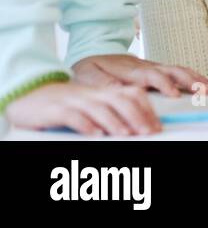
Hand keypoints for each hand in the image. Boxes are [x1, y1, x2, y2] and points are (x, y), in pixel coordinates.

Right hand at [4, 81, 161, 135]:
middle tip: (148, 132)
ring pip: (100, 108)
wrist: (30, 95)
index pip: (132, 95)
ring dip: (115, 122)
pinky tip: (95, 134)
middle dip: (138, 116)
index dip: (147, 110)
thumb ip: (112, 110)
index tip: (157, 126)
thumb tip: (138, 124)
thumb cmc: (64, 103)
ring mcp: (75, 100)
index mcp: (104, 92)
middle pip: (121, 100)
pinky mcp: (56, 109)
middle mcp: (93, 94)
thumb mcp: (92, 104)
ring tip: (127, 134)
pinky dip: (86, 125)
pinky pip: (73, 116)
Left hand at [72, 54, 207, 97]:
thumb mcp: (88, 75)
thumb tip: (116, 89)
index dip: (164, 84)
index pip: (151, 75)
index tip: (174, 94)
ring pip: (177, 69)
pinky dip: (192, 75)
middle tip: (204, 89)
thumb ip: (103, 82)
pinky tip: (201, 82)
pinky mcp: (155, 68)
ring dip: (195, 78)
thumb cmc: (90, 66)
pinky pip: (176, 70)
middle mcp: (144, 66)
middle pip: (171, 70)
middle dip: (190, 80)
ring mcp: (152, 66)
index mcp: (129, 69)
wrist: (92, 51)